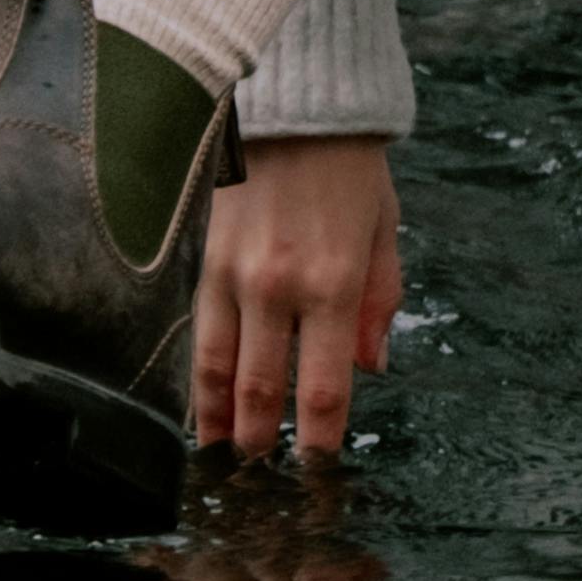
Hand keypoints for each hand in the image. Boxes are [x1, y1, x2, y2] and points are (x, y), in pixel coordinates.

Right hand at [193, 133, 400, 460]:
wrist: (297, 105)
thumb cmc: (351, 169)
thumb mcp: (384, 234)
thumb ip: (378, 304)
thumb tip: (371, 368)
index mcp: (334, 285)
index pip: (323, 388)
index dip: (319, 439)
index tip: (317, 466)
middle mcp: (278, 288)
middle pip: (261, 391)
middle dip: (261, 442)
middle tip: (261, 475)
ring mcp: (232, 274)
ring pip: (215, 369)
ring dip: (218, 420)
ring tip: (222, 455)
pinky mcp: (204, 257)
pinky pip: (197, 331)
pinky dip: (197, 375)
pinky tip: (200, 401)